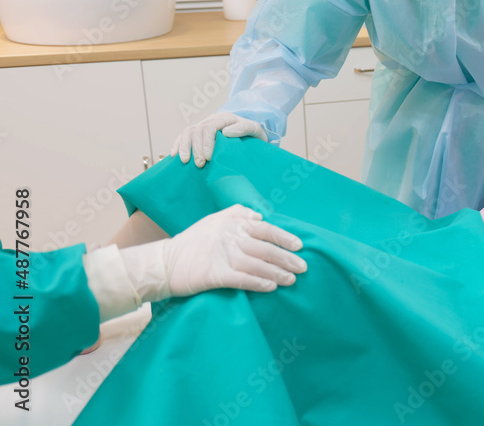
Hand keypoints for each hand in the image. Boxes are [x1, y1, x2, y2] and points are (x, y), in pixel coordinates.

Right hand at [159, 204, 306, 297]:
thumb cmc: (192, 242)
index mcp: (232, 223)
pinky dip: (258, 283)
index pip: (265, 229)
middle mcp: (230, 237)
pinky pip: (242, 279)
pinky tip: (271, 287)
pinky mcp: (215, 275)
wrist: (163, 263)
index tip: (299, 246)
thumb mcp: (213, 220)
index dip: (284, 238)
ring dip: (277, 273)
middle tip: (303, 267)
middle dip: (287, 258)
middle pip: (265, 248)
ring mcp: (223, 256)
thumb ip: (237, 214)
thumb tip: (260, 215)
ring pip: (258, 265)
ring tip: (291, 280)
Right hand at [170, 112, 266, 166]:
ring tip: (185, 161)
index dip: (206, 143)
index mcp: (224, 118)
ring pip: (188, 132)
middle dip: (196, 148)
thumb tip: (226, 132)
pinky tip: (174, 155)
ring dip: (184, 147)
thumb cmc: (253, 135)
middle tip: (200, 164)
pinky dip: (177, 145)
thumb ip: (244, 128)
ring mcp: (204, 126)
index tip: (208, 158)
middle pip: (197, 131)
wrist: (251, 136)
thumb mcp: (254, 130)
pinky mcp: (198, 133)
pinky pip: (183, 136)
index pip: (210, 127)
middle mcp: (212, 120)